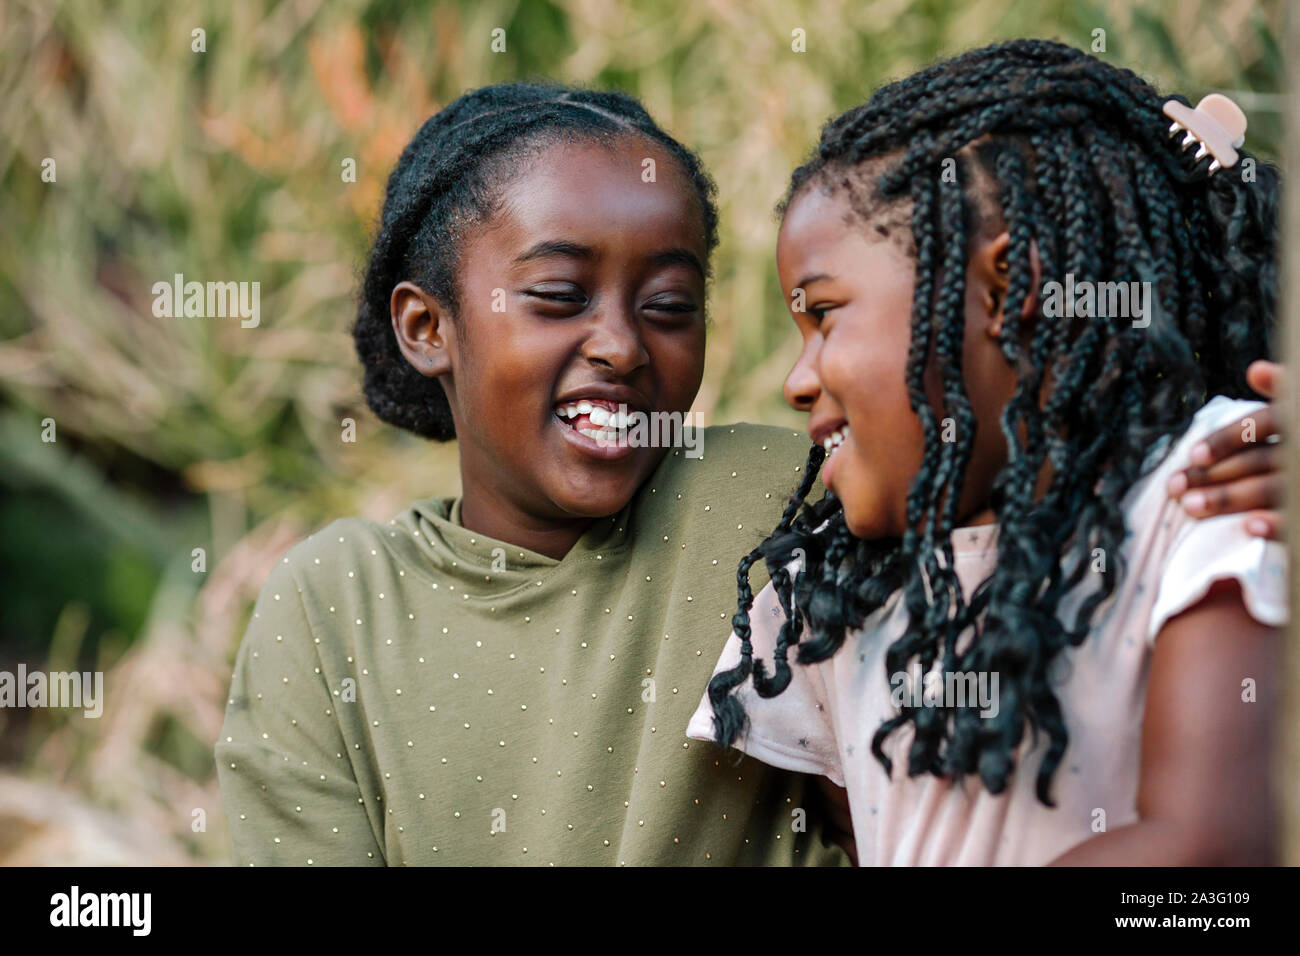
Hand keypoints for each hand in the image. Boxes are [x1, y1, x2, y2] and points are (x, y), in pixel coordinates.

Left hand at [1166, 360, 1284, 539]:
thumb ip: (1283, 391)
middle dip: (1215, 474)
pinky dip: (1276, 524)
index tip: (1193, 455)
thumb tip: (1257, 369)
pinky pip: (1297, 519)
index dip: (1228, 438)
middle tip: (1176, 487)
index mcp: (1299, 421)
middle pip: (1260, 459)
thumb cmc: (1299, 443)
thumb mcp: (1297, 414)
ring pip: (1273, 488)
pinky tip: (1248, 527)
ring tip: (1191, 507)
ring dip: (1230, 498)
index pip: (1265, 422)